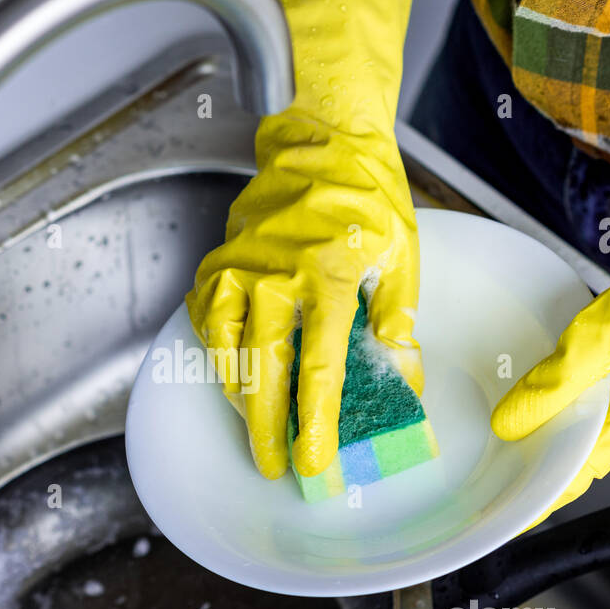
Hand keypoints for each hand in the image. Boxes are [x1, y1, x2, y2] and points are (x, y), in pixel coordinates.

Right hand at [186, 0, 424, 479]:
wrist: (320, 140)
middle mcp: (276, 276)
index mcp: (328, 276)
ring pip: (227, 351)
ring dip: (239, 399)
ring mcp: (240, 269)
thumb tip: (401, 382)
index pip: (319, 369)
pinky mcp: (219, 263)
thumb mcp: (402, 255)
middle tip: (273, 467)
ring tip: (255, 431)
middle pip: (264, 371)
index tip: (315, 464)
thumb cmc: (367, 197)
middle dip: (266, 429)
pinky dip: (217, 355)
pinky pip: (207, 322)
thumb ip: (397, 320)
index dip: (315, 424)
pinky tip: (233, 376)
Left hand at [491, 255, 609, 519]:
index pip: (568, 482)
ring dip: (541, 436)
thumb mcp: (604, 339)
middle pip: (568, 462)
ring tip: (496, 438)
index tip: (497, 516)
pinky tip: (534, 396)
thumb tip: (511, 423)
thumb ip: (556, 383)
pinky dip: (559, 409)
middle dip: (528, 469)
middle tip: (483, 471)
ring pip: (576, 436)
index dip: (531, 501)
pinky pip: (587, 411)